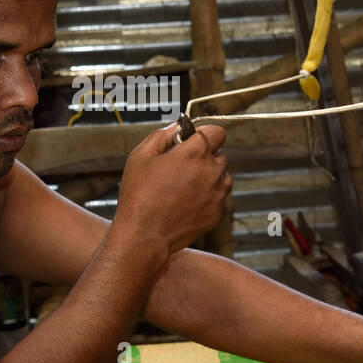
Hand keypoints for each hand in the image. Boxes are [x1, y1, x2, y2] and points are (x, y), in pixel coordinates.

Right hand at [114, 122, 230, 255]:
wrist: (144, 234)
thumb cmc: (139, 194)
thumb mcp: (141, 156)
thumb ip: (162, 136)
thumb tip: (176, 127)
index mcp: (195, 153)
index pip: (218, 132)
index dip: (206, 134)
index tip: (194, 141)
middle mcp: (212, 171)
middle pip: (219, 155)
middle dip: (204, 158)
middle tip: (182, 168)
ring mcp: (217, 194)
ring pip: (222, 177)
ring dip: (209, 177)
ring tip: (184, 188)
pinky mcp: (218, 213)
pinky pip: (218, 198)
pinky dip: (207, 198)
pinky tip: (186, 204)